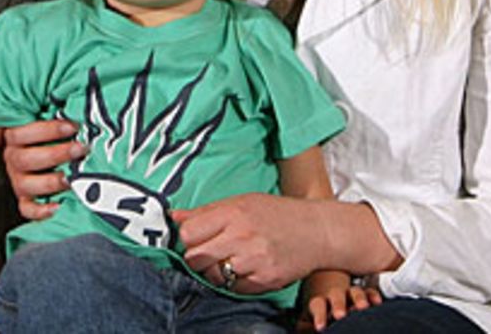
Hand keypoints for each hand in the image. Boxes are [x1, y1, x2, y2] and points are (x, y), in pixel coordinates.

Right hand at [2, 119, 85, 220]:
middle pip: (25, 159)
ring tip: (71, 178)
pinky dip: (41, 212)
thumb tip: (79, 106)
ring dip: (50, 182)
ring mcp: (18, 181)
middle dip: (56, 154)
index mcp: (15, 137)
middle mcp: (13, 159)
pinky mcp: (25, 200)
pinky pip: (27, 210)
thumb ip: (57, 115)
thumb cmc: (51, 134)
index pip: (23, 132)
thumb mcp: (48, 119)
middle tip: (80, 149)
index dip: (48, 130)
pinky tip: (58, 206)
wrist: (41, 155)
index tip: (73, 126)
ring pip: (25, 185)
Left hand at [172, 194, 325, 292]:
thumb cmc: (276, 213)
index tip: (194, 238)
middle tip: (207, 252)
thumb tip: (174, 217)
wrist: (317, 230)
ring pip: (214, 276)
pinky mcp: (266, 280)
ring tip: (228, 259)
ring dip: (215, 271)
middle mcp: (241, 236)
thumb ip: (205, 212)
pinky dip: (235, 282)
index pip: (188, 233)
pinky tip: (244, 268)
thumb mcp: (240, 202)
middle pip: (195, 258)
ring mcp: (254, 260)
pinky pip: (235, 289)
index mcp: (232, 213)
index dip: (187, 238)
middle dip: (196, 258)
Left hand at [298, 270, 381, 331]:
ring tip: (362, 307)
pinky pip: (369, 291)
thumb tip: (302, 332)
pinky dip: (373, 295)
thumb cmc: (319, 309)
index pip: (318, 306)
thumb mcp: (307, 318)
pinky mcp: (364, 293)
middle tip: (340, 315)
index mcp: (320, 302)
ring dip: (358, 298)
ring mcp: (350, 293)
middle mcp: (335, 295)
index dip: (319, 316)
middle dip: (338, 305)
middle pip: (336, 296)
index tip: (320, 327)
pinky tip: (377, 302)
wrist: (326, 281)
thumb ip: (304, 327)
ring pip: (354, 291)